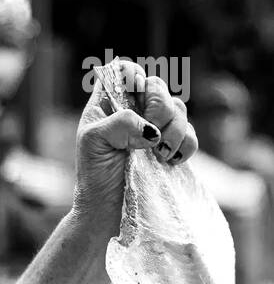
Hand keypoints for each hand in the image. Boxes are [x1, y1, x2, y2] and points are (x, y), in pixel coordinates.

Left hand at [73, 59, 198, 230]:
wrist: (108, 212)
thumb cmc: (94, 176)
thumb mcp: (94, 142)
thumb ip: (119, 123)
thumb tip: (152, 129)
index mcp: (110, 103)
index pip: (125, 70)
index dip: (134, 77)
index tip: (136, 97)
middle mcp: (134, 111)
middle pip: (158, 86)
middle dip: (159, 108)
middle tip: (151, 135)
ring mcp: (155, 128)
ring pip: (179, 108)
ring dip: (174, 130)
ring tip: (159, 155)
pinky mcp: (172, 148)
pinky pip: (190, 135)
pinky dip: (185, 146)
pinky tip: (169, 161)